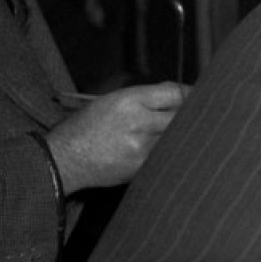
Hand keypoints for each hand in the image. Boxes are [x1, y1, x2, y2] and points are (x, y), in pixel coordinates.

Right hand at [45, 82, 185, 193]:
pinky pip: (167, 155)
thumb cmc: (87, 127)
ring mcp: (142, 147)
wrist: (64, 159)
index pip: (174, 94)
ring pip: (177, 138)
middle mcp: (138, 122)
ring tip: (174, 133)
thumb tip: (179, 94)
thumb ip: (145, 97)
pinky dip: (169, 151)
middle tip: (194, 116)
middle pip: (182, 116)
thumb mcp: (110, 101)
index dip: (190, 94)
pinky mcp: (143, 167)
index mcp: (128, 100)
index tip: (196, 97)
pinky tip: (164, 150)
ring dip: (180, 135)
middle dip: (189, 116)